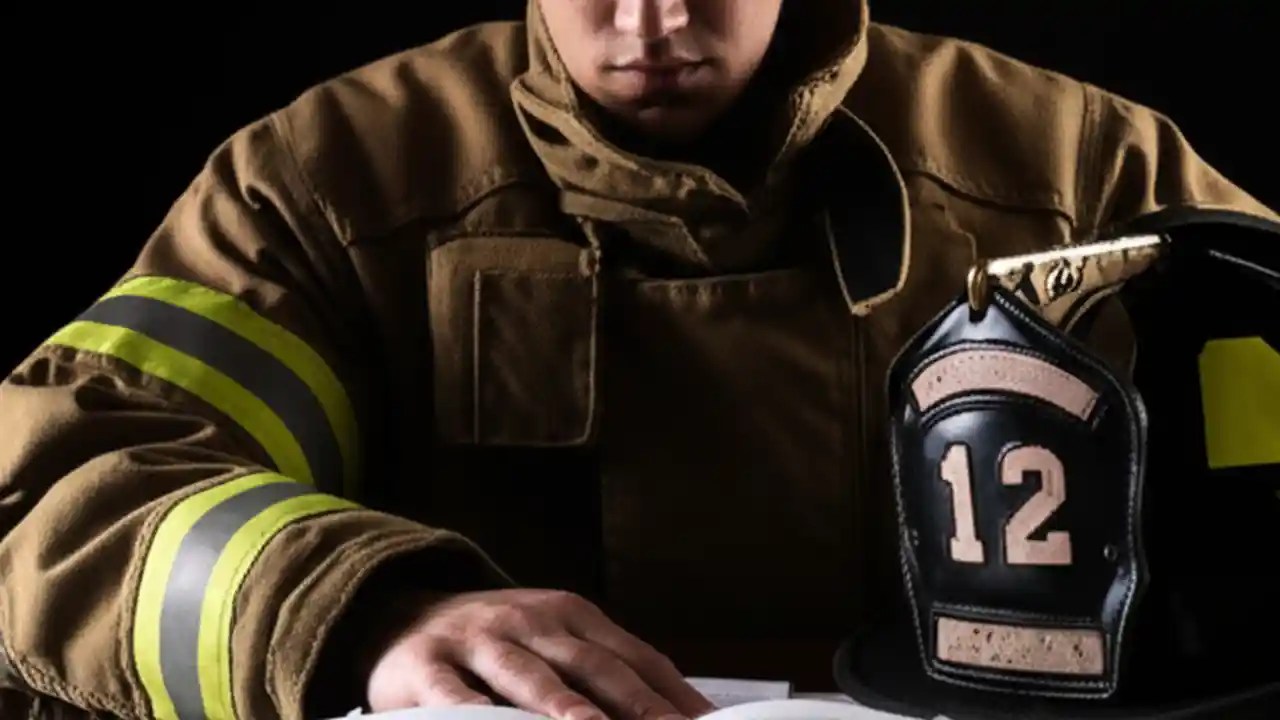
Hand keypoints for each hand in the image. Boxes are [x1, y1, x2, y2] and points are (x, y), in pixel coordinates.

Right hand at [366, 588, 715, 719]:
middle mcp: (530, 621)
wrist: (397, 614)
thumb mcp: (553, 642)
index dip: (673, 694)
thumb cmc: (497, 642)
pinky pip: (453, 696)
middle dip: (636, 703)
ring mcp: (478, 641)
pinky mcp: (427, 667)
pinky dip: (473, 712)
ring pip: (527, 675)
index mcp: (571, 616)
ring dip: (562, 705)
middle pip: (591, 665)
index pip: (634, 657)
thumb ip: (608, 672)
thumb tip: (679, 712)